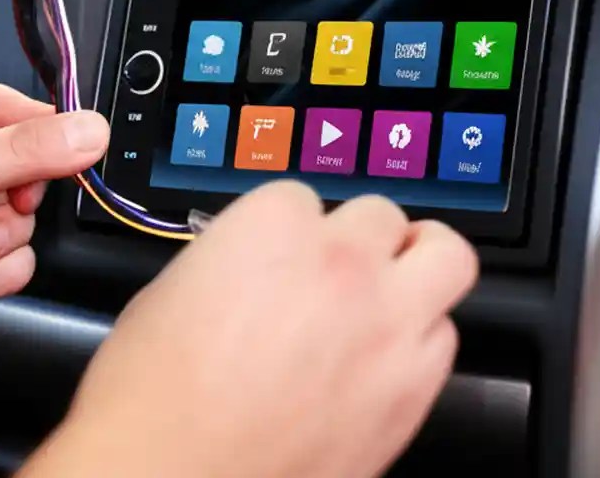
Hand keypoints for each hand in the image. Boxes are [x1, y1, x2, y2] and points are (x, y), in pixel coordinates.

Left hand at [0, 83, 109, 382]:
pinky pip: (13, 257)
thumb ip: (29, 150)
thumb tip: (88, 129)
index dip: (39, 126)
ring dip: (5, 239)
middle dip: (16, 197)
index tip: (75, 145)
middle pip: (21, 165)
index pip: (2, 106)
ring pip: (21, 216)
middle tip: (0, 206)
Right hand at [20, 181, 478, 477]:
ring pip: (447, 260)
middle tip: (344, 266)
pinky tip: (385, 360)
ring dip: (416, 272)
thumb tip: (247, 267)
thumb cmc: (152, 403)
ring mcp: (388, 325)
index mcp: (274, 228)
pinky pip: (444, 340)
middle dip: (362, 240)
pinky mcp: (414, 389)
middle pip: (383, 216)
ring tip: (392, 294)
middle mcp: (342, 266)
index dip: (290, 230)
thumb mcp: (168, 295)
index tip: (283, 254)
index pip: (303, 197)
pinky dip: (421, 342)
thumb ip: (229, 261)